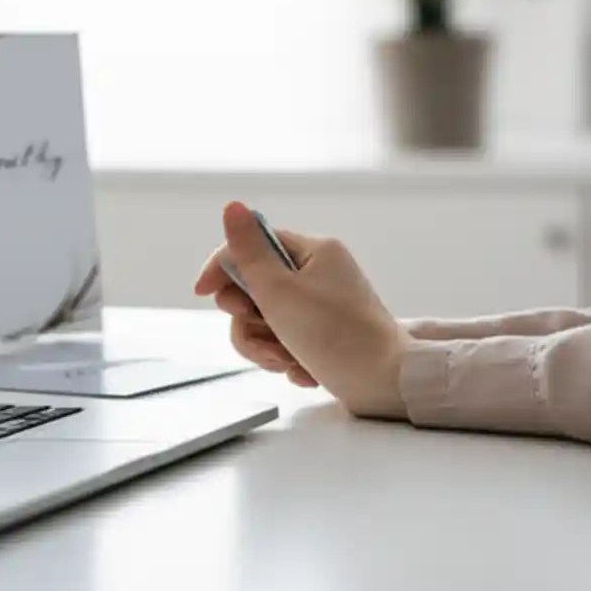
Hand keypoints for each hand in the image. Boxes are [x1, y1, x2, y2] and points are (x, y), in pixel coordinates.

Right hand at [194, 201, 411, 416]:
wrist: (387, 384)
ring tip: (287, 362)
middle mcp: (320, 273)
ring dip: (267, 346)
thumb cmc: (336, 336)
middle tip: (265, 336)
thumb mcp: (281, 292)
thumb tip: (232, 206)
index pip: (255, 244)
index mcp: (314, 252)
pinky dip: (288, 358)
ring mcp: (322, 306)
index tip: (203, 292)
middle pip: (256, 287)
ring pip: (266, 319)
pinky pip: (286, 340)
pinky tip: (305, 372)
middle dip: (251, 320)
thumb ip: (249, 253)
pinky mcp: (325, 335)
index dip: (224, 267)